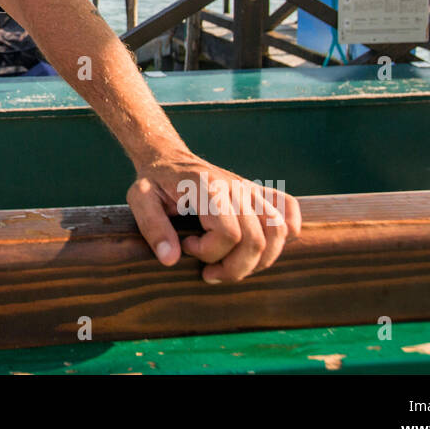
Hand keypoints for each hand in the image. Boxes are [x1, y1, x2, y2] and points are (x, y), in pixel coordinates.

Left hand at [126, 153, 300, 282]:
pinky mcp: (259, 192)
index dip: (210, 253)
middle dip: (234, 267)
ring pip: (279, 232)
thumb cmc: (154, 182)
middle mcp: (235, 186)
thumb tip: (171, 260)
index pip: (230, 234)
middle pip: (257, 240)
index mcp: (207, 188)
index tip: (188, 247)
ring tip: (231, 263)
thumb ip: (152, 228)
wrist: (168, 158)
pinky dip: (286, 232)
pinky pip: (289, 210)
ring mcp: (250, 189)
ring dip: (258, 260)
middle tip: (208, 269)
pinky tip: (262, 245)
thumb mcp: (140, 199)